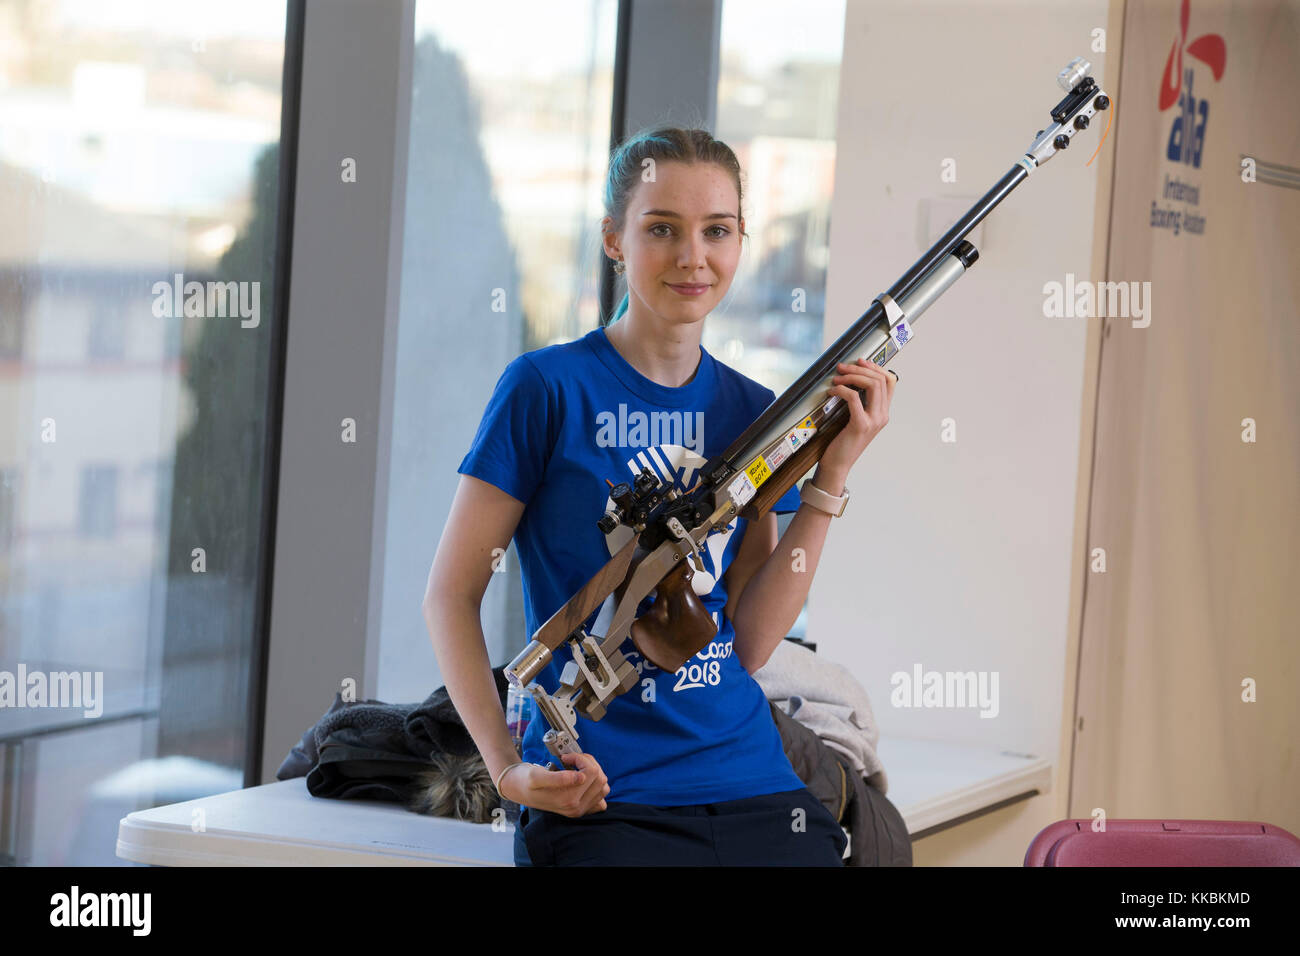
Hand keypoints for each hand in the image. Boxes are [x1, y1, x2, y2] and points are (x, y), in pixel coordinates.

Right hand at [499, 752, 609, 817]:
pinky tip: (582, 779)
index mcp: (568, 800)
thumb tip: (580, 777)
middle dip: (587, 763)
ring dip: (593, 771)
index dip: (580, 759)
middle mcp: (576, 808)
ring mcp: (580, 809)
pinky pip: (600, 798)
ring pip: (603, 786)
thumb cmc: (526, 780)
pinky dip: (595, 786)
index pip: (592, 772)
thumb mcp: (537, 776)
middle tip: (571, 759)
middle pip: (600, 778)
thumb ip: (559, 778)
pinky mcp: (581, 807)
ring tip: (577, 767)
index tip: (566, 757)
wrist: (518, 789)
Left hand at [820, 358, 896, 477]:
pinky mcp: (860, 425)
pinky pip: (854, 398)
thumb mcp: (855, 418)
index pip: (890, 382)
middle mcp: (882, 416)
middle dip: (860, 368)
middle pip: (880, 380)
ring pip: (872, 385)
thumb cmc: (842, 442)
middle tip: (843, 367)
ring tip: (838, 377)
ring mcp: (874, 421)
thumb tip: (851, 380)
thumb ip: (859, 403)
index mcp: (883, 413)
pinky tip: (833, 391)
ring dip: (852, 376)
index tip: (861, 361)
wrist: (837, 464)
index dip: (876, 367)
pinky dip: (842, 390)